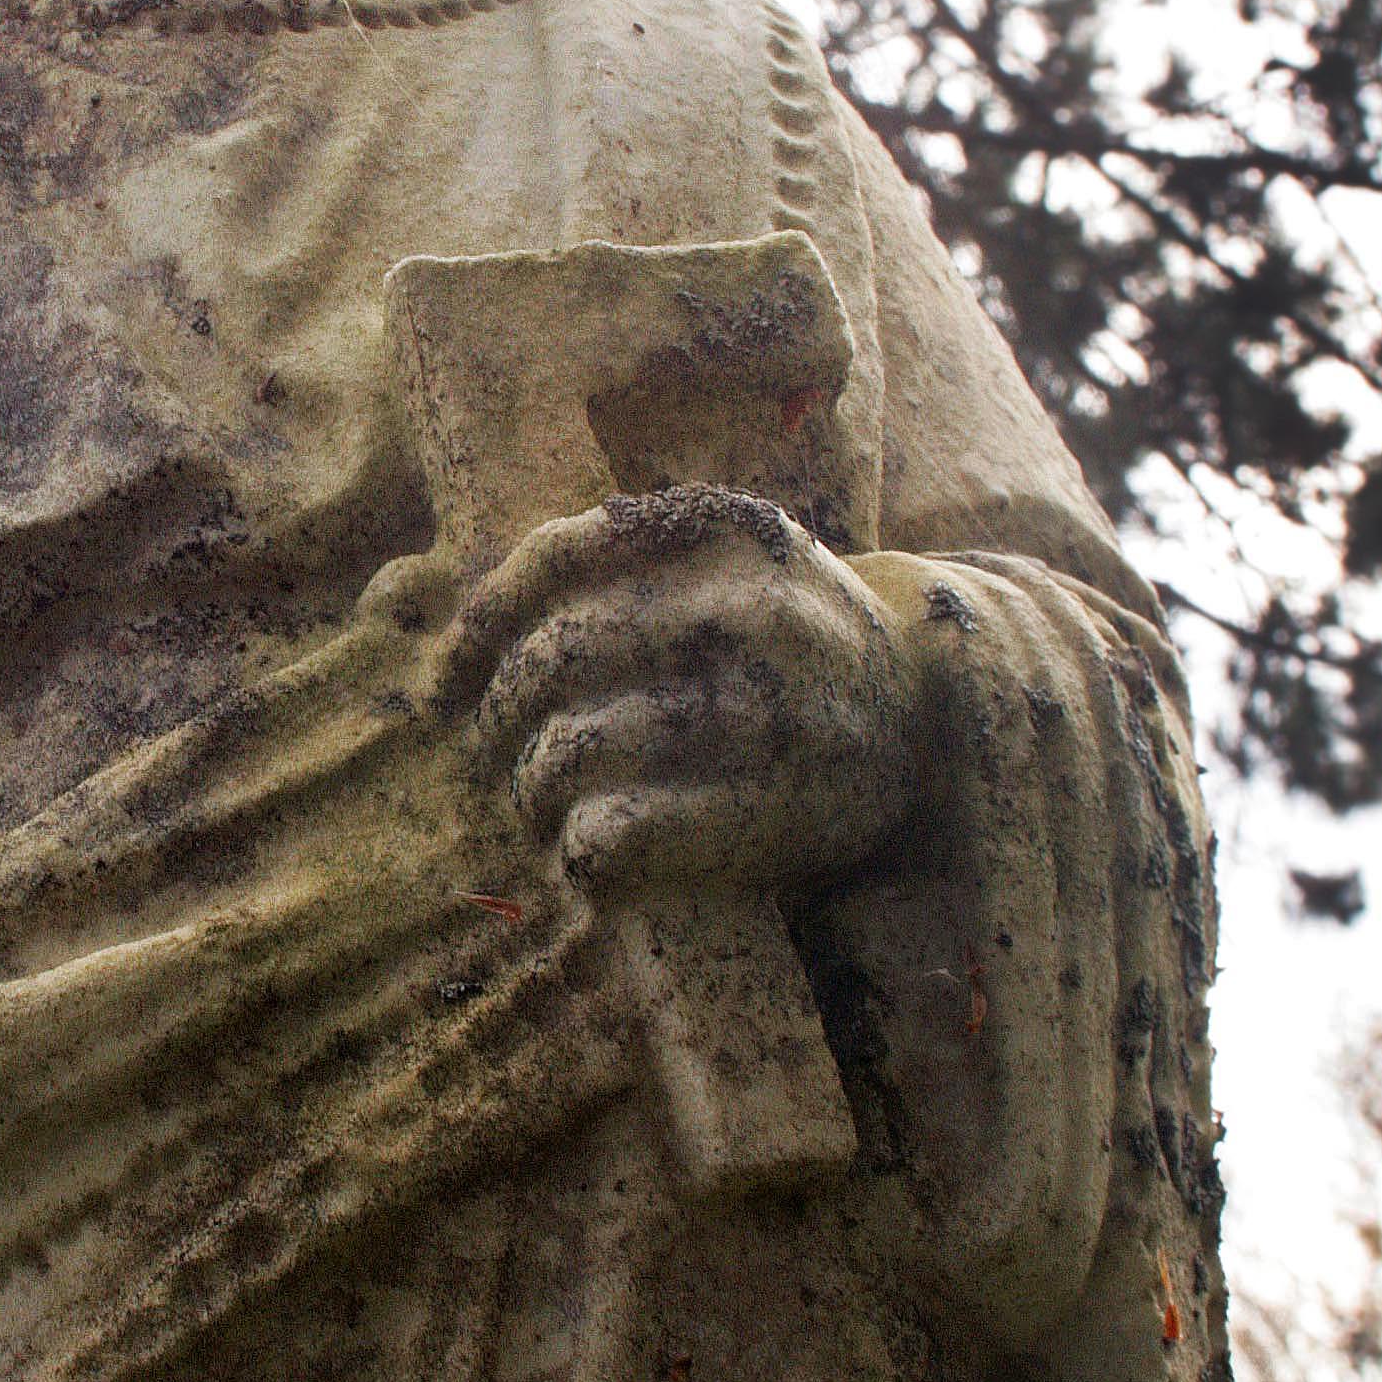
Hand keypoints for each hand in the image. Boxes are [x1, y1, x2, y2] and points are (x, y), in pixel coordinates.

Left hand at [455, 485, 918, 897]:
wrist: (933, 727)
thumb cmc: (794, 649)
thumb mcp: (735, 564)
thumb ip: (626, 565)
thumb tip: (447, 618)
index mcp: (728, 531)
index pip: (557, 555)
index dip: (482, 619)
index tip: (453, 671)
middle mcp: (747, 610)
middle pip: (549, 660)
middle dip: (499, 718)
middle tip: (503, 754)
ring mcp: (760, 713)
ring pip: (566, 751)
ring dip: (533, 791)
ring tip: (548, 805)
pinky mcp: (764, 814)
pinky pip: (607, 834)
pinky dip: (579, 850)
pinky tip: (594, 849)